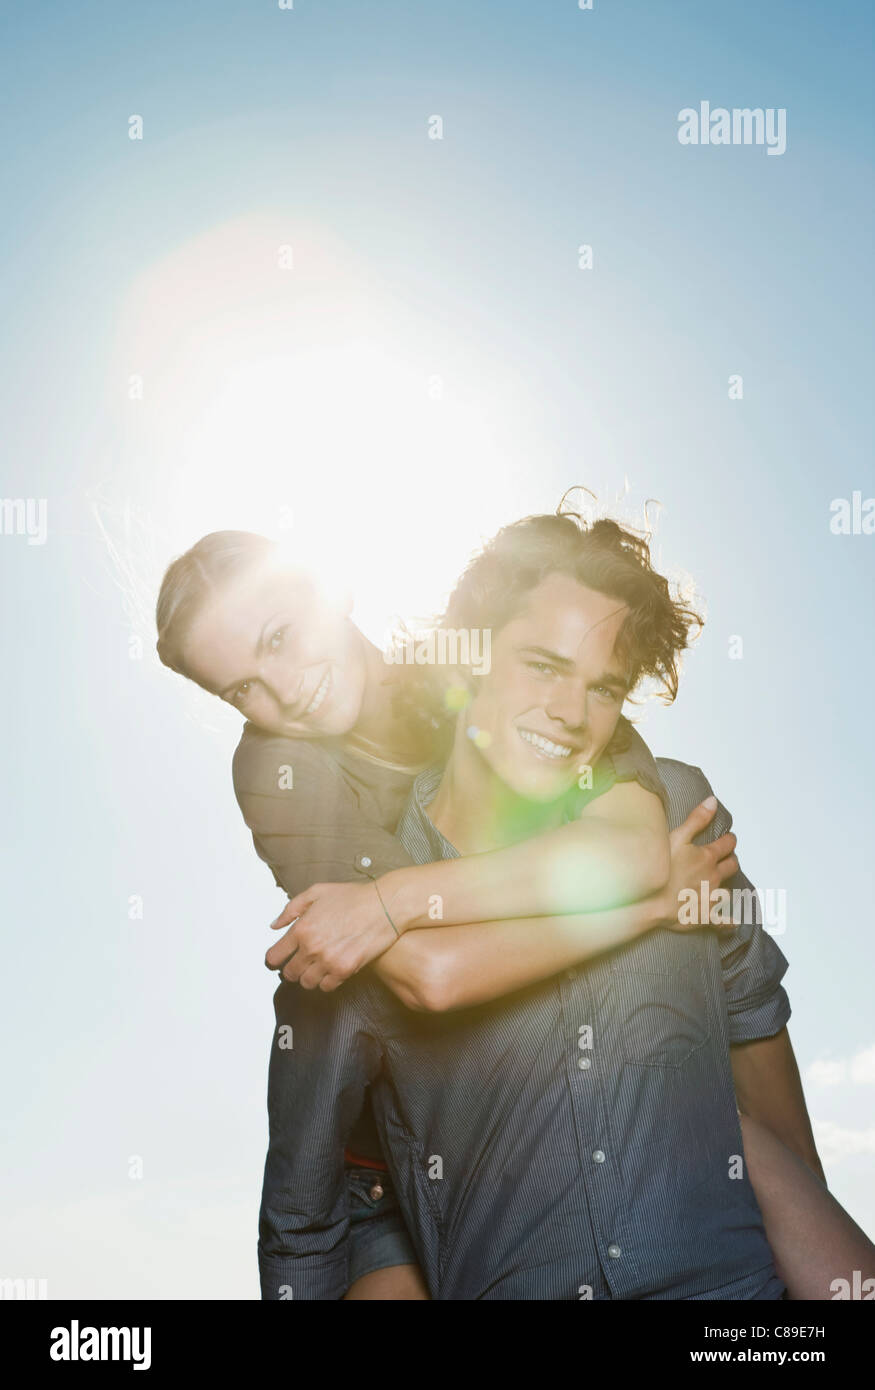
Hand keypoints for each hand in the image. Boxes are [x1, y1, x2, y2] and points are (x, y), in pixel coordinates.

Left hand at [264, 880, 397, 990]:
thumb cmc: (354, 897)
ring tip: (317, 967)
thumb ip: (291, 909)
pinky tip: (331, 970)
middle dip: (292, 969)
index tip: (279, 959)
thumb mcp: (317, 892)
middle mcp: (312, 947)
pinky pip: (326, 987)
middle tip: (301, 963)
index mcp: (302, 928)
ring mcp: (328, 961)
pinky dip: (326, 982)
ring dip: (309, 976)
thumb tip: (275, 925)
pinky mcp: (345, 970)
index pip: (274, 957)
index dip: (274, 959)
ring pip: (306, 983)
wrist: (385, 906)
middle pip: (289, 973)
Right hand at [660, 797, 739, 932]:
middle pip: (732, 866)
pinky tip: (732, 922)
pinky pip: (724, 921)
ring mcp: (712, 897)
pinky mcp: (706, 915)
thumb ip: (697, 819)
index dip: (729, 840)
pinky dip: (729, 921)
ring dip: (725, 886)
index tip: (728, 839)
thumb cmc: (661, 867)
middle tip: (725, 858)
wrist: (651, 900)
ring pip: (728, 890)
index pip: (727, 844)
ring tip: (719, 885)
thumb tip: (713, 802)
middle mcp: (714, 876)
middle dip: (730, 860)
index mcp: (707, 857)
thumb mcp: (677, 836)